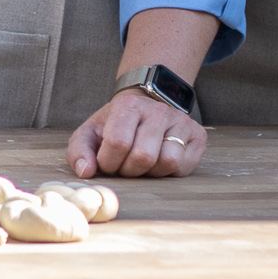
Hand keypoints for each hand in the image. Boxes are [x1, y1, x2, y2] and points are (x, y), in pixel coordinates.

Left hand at [67, 88, 206, 178]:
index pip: (119, 142)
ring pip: (167, 162)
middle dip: (129, 170)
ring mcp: (180, 121)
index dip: (109, 162)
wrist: (144, 110)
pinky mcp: (198, 135)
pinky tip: (158, 162)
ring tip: (141, 163)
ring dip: (150, 173)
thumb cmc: (114, 126)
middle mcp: (158, 110)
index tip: (106, 163)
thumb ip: (79, 152)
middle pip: (144, 156)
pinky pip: (184, 167)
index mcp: (128, 105)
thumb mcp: (90, 134)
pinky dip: (168, 173)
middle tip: (124, 166)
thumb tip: (86, 172)